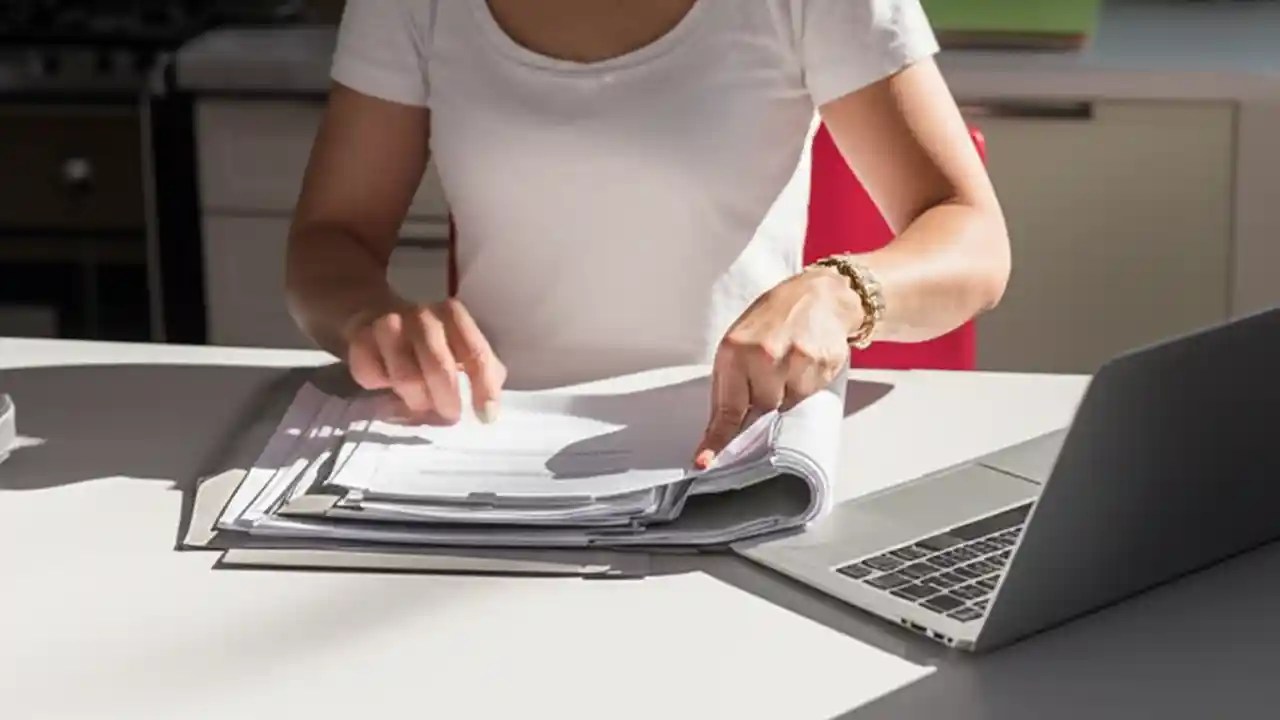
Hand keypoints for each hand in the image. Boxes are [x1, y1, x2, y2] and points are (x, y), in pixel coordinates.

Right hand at [344, 297, 506, 423]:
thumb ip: (482, 371)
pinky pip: (372, 376)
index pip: (475, 353)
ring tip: (419, 403)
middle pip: (439, 368)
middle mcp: (422, 315)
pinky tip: (385, 383)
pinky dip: (380, 387)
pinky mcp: (358, 338)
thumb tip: (488, 408)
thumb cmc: (426, 339)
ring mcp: (388, 324)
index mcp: (453, 314)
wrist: (372, 310)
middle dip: (446, 400)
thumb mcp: (459, 346)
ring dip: (415, 399)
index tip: (486, 417)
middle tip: (449, 415)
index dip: (484, 388)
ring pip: (405, 377)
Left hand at [694, 269, 860, 467]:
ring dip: (786, 391)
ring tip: (787, 362)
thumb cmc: (774, 319)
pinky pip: (807, 394)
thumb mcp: (740, 341)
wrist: (819, 296)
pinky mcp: (820, 364)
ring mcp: (794, 360)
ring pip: (786, 404)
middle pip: (760, 410)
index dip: (717, 438)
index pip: (726, 408)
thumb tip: (721, 425)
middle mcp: (763, 355)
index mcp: (734, 350)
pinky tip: (804, 362)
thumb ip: (730, 382)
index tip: (705, 460)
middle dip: (762, 398)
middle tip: (768, 374)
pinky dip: (804, 384)